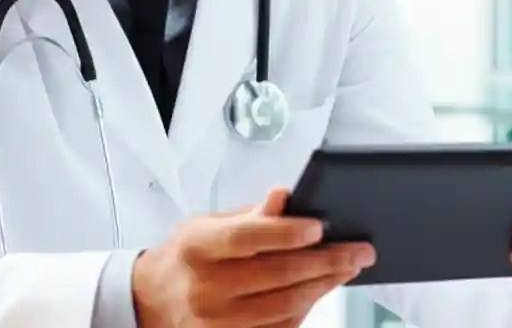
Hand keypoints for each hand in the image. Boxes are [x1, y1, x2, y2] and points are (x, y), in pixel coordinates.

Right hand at [132, 188, 375, 327]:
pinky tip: (321, 289)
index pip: (247, 239)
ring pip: (285, 305)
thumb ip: (250, 215)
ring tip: (348, 268)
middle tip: (358, 250)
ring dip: (324, 285)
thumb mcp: (208, 223)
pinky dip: (306, 307)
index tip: (320, 227)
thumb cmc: (187, 255)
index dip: (286, 233)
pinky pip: (280, 327)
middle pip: (276, 275)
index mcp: (197, 247)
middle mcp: (205, 288)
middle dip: (325, 261)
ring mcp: (217, 322)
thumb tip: (285, 197)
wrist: (152, 300)